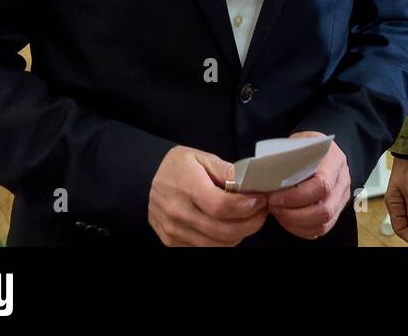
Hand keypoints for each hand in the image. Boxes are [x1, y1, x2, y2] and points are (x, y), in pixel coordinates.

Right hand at [148, 145, 267, 245]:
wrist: (145, 179)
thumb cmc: (178, 166)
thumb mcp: (203, 157)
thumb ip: (227, 171)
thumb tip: (252, 183)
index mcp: (187, 187)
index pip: (222, 207)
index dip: (247, 207)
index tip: (261, 200)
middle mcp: (179, 213)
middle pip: (224, 231)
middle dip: (251, 224)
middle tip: (261, 211)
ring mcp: (174, 232)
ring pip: (218, 245)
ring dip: (240, 234)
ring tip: (247, 218)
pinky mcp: (173, 243)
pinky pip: (206, 249)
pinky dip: (224, 241)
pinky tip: (229, 226)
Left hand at [265, 131, 351, 239]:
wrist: (323, 149)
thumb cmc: (307, 147)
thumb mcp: (297, 142)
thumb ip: (285, 157)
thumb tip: (263, 173)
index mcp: (333, 160)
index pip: (322, 185)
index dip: (297, 197)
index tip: (275, 197)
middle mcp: (342, 181)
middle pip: (325, 209)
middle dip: (294, 214)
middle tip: (274, 207)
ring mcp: (342, 198)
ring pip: (324, 223)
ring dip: (296, 224)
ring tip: (278, 214)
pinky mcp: (337, 210)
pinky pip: (322, 229)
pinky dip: (302, 230)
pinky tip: (287, 220)